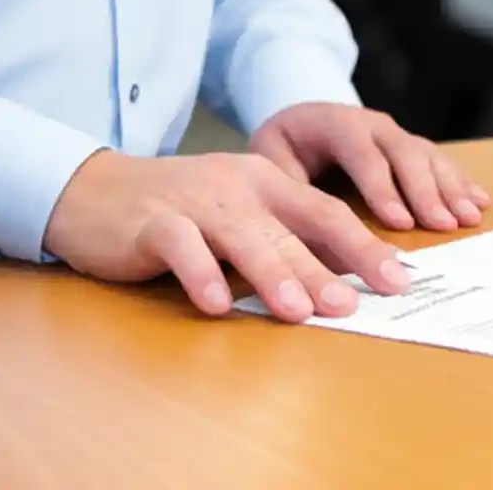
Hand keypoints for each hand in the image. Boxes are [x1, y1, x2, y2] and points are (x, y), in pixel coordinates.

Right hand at [44, 150, 412, 321]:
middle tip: (355, 304)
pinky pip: (180, 248)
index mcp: (269, 182)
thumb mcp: (242, 215)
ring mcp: (194, 202)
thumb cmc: (183, 210)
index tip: (398, 280)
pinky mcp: (151, 222)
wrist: (95, 189)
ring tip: (299, 311)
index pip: (327, 213)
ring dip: (273, 275)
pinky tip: (219, 305)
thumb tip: (346, 283)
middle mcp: (238, 186)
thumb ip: (286, 240)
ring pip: (243, 237)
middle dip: (327, 268)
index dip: (364, 246)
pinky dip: (201, 275)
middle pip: (292, 228)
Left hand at [248, 103, 490, 231]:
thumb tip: (307, 245)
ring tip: (469, 217)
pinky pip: (441, 161)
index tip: (400, 223)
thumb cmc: (283, 148)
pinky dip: (462, 182)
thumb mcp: (269, 164)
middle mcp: (373, 124)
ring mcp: (397, 134)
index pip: (362, 153)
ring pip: (429, 156)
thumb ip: (288, 195)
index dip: (383, 188)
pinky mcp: (412, 147)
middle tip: (443, 225)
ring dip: (451, 188)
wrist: (299, 120)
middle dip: (426, 192)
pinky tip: (481, 202)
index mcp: (335, 122)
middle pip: (405, 153)